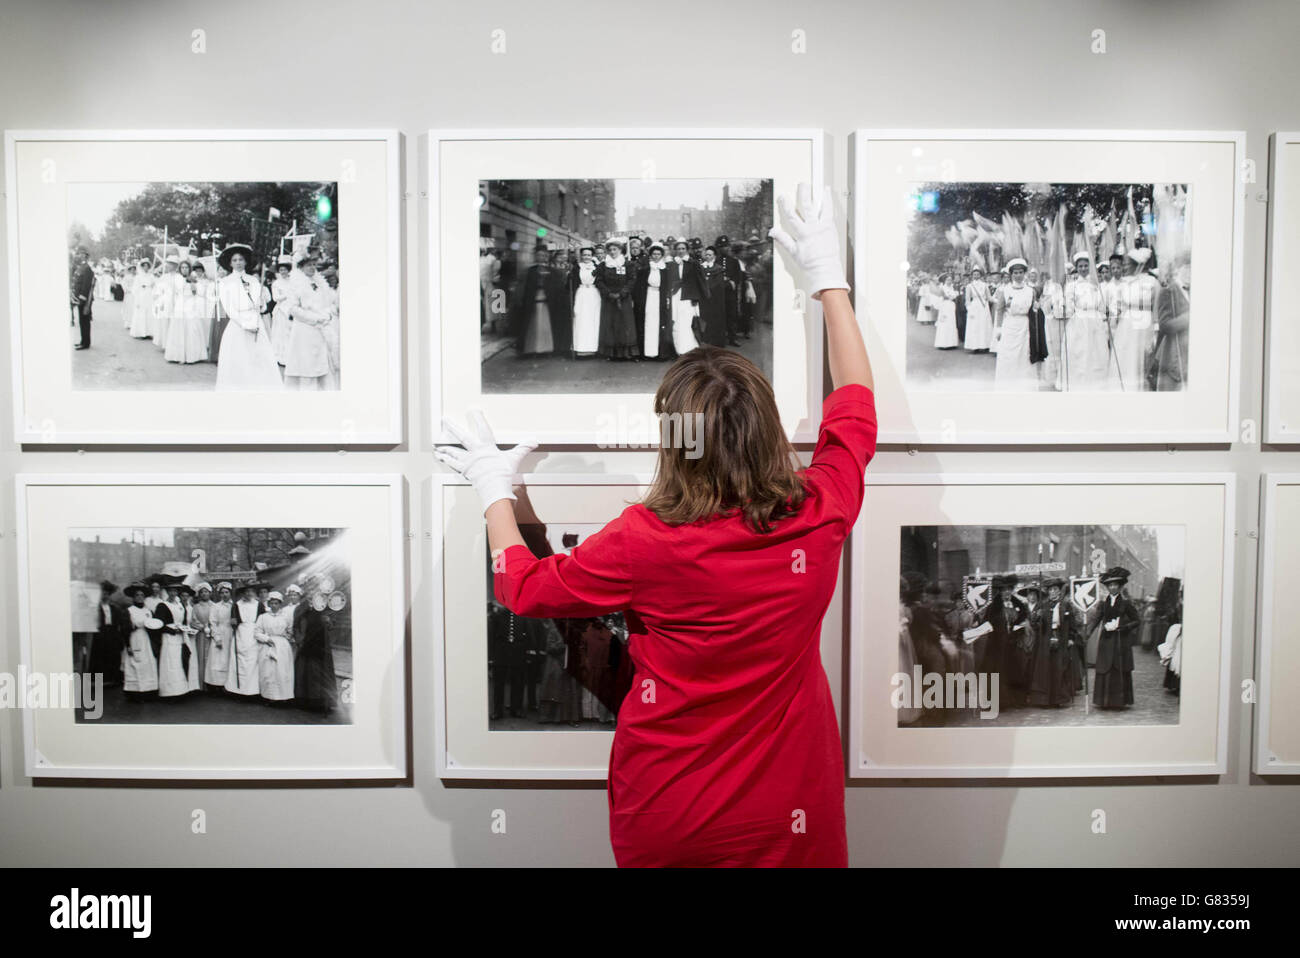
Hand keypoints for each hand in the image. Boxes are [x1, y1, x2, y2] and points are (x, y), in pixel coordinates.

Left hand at [435, 410, 536, 513]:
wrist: (495, 488)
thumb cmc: (504, 474)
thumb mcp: (515, 459)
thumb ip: (523, 448)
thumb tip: (534, 441)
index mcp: (487, 447)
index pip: (482, 429)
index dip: (478, 418)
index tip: (472, 410)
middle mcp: (475, 452)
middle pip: (462, 437)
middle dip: (453, 427)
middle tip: (444, 420)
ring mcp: (468, 462)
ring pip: (454, 451)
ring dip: (446, 447)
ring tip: (438, 444)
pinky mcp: (465, 471)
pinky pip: (454, 464)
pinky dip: (447, 460)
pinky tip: (441, 457)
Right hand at [769, 183, 848, 299]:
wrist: (825, 269)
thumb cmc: (810, 263)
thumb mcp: (793, 251)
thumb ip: (783, 239)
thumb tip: (773, 231)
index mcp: (802, 233)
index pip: (791, 216)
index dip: (786, 205)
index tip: (783, 197)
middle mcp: (813, 228)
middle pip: (807, 207)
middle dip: (804, 194)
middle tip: (802, 184)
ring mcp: (823, 227)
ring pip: (821, 208)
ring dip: (821, 196)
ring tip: (821, 187)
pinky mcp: (831, 228)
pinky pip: (830, 213)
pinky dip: (829, 204)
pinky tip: (828, 197)